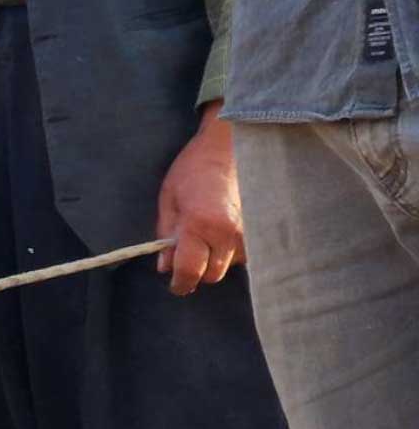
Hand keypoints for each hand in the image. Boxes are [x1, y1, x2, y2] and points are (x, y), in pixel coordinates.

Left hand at [155, 105, 241, 296]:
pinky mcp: (262, 229)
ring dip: (215, 259)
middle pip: (212, 275)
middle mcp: (228, 234)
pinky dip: (231, 249)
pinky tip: (223, 230)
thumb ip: (167, 237)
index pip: (190, 272)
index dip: (180, 283)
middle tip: (188, 254)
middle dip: (197, 270)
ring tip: (207, 233)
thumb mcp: (169, 200)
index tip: (176, 283)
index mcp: (200, 226)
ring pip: (229, 265)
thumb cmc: (194, 168)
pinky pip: (244, 253)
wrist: (232, 145)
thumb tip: (165, 268)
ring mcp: (249, 232)